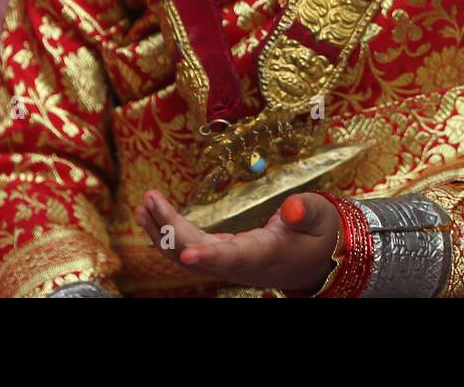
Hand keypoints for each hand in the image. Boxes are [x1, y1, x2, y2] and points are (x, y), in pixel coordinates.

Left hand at [135, 189, 339, 292]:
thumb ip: (306, 212)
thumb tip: (290, 206)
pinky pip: (190, 251)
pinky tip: (153, 219)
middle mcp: (241, 265)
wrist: (318, 260)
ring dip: (162, 232)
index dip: (210, 257)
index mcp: (264, 255)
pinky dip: (169, 234)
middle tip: (150, 198)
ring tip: (143, 206)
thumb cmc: (319, 235)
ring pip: (188, 255)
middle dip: (170, 229)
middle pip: (198, 254)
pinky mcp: (222, 257)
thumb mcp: (320, 218)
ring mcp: (229, 264)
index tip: (188, 254)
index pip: (233, 257)